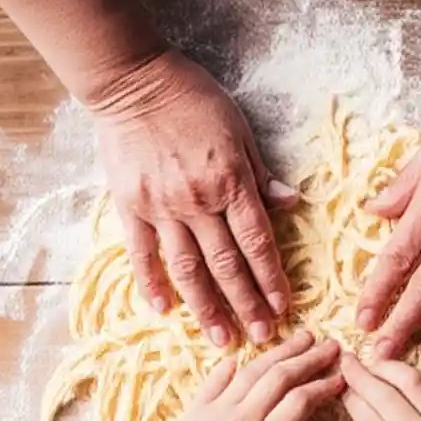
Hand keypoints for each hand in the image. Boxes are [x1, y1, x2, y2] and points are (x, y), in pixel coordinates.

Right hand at [91, 49, 299, 348]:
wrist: (133, 82)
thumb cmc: (193, 99)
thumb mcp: (239, 129)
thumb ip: (260, 173)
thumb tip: (290, 203)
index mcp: (229, 181)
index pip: (257, 242)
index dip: (271, 278)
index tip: (283, 308)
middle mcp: (197, 201)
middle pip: (226, 264)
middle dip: (246, 304)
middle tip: (261, 338)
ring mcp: (161, 207)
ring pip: (187, 269)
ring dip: (206, 307)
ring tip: (221, 338)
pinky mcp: (130, 207)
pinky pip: (142, 254)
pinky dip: (152, 284)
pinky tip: (163, 310)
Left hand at [137, 331, 343, 420]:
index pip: (302, 401)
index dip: (324, 386)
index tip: (340, 377)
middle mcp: (242, 419)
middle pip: (282, 377)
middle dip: (310, 358)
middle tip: (331, 346)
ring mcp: (216, 410)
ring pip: (254, 370)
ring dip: (281, 351)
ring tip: (301, 339)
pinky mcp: (195, 408)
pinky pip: (217, 378)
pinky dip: (234, 364)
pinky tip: (246, 356)